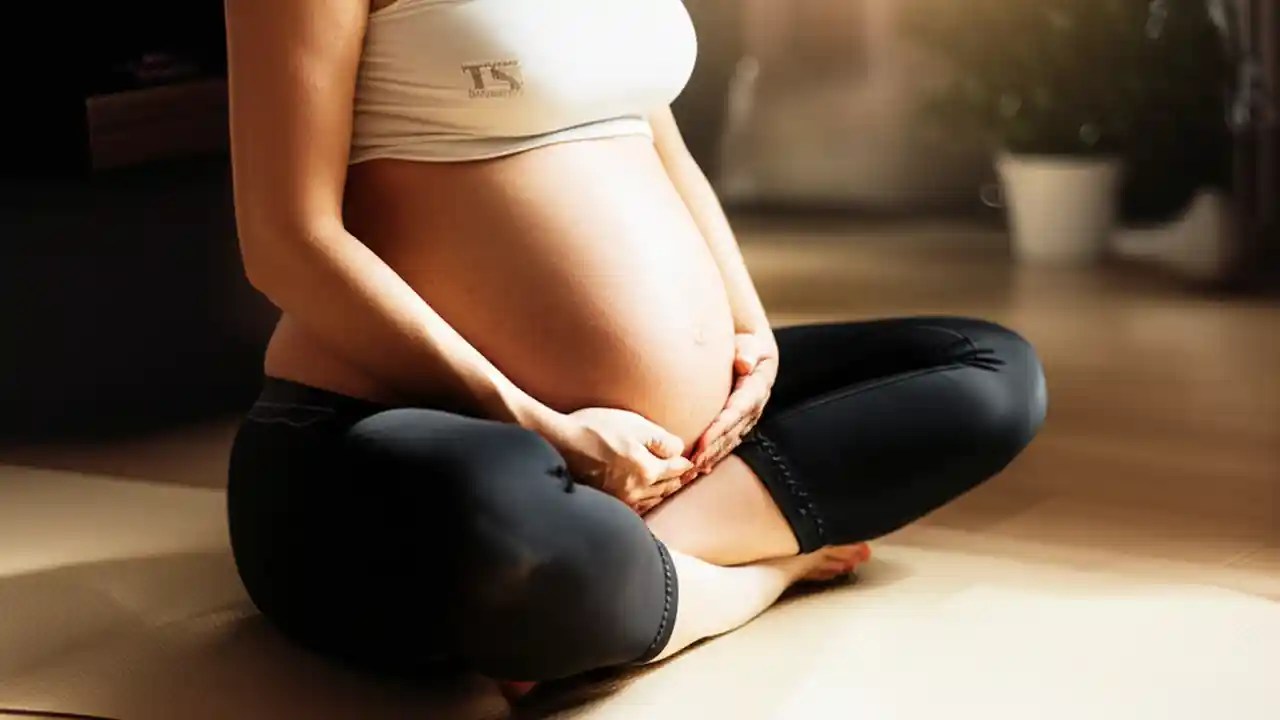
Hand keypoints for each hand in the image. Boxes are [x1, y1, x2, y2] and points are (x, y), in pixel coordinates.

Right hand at [537, 407, 693, 512]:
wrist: (559, 442)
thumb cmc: (596, 429)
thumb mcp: (635, 425)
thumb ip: (662, 440)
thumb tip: (680, 451)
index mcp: (648, 471)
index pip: (675, 469)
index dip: (686, 464)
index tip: (693, 464)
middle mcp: (636, 490)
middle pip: (664, 487)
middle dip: (676, 480)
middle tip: (685, 476)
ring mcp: (619, 499)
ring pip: (650, 499)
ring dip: (661, 492)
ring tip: (668, 486)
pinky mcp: (604, 500)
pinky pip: (632, 505)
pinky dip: (643, 500)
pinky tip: (642, 497)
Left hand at [688, 330, 778, 477]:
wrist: (752, 347)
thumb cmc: (746, 342)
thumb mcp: (751, 343)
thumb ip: (747, 351)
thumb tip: (745, 363)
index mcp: (757, 387)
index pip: (737, 412)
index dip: (720, 429)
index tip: (702, 443)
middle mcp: (753, 407)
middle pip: (732, 433)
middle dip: (712, 450)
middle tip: (692, 465)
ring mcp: (746, 417)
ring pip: (729, 441)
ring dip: (711, 458)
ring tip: (692, 472)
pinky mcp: (738, 422)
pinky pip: (726, 441)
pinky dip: (712, 455)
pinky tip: (698, 469)